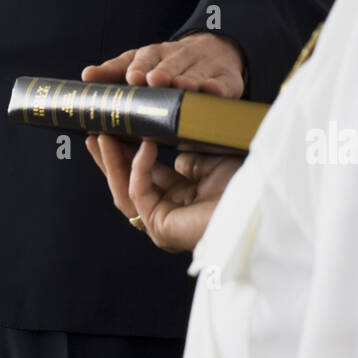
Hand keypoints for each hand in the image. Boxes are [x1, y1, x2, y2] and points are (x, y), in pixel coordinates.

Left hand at [82, 32, 245, 99]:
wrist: (213, 52)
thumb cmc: (166, 66)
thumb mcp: (139, 64)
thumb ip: (113, 72)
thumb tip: (84, 77)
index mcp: (155, 54)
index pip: (145, 59)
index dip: (139, 68)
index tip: (132, 78)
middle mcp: (180, 58)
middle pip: (170, 65)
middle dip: (162, 73)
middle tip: (153, 82)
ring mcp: (205, 67)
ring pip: (196, 74)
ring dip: (188, 80)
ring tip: (181, 88)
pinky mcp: (226, 80)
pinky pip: (222, 84)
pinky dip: (218, 87)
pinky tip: (212, 91)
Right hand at [86, 133, 239, 252]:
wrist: (261, 200)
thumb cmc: (245, 181)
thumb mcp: (209, 156)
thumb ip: (185, 150)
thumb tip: (164, 140)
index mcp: (181, 199)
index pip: (145, 176)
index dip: (128, 152)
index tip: (114, 129)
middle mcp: (169, 214)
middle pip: (126, 185)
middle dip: (109, 157)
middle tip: (95, 130)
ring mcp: (162, 224)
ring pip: (124, 191)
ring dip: (111, 161)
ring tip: (100, 134)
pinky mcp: (161, 228)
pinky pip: (138, 192)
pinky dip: (138, 167)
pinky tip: (146, 144)